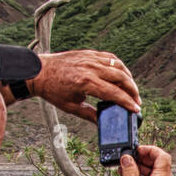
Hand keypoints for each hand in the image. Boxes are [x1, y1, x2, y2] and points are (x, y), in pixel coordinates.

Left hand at [26, 50, 140, 121]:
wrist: (38, 72)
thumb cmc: (52, 90)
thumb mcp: (71, 107)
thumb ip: (89, 115)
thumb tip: (103, 123)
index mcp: (86, 82)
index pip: (114, 93)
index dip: (127, 102)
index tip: (136, 109)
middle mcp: (90, 68)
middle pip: (121, 77)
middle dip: (133, 90)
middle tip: (137, 101)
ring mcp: (90, 58)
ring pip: (118, 66)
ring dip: (128, 77)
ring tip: (132, 89)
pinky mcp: (88, 53)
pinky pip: (110, 57)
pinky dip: (119, 66)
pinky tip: (122, 74)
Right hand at [117, 145, 174, 175]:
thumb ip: (129, 170)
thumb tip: (127, 159)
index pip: (162, 156)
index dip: (149, 150)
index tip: (137, 151)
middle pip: (159, 163)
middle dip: (144, 159)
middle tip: (130, 160)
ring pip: (156, 172)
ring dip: (142, 168)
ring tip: (127, 169)